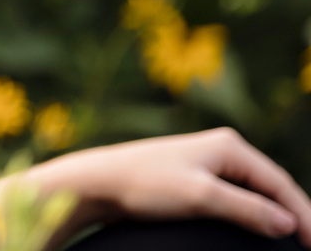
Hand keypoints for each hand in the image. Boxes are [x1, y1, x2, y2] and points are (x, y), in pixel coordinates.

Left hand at [19, 127, 310, 248]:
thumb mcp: (199, 197)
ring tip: (294, 242)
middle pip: (272, 186)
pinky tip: (259, 230)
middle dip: (295, 215)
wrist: (98, 181)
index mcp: (229, 146)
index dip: (304, 215)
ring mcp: (208, 162)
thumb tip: (286, 223)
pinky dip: (253, 213)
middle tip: (310, 246)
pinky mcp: (194, 177)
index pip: (281, 183)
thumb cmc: (144, 184)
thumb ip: (246, 209)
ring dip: (275, 215)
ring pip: (255, 192)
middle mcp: (222, 149)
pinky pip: (236, 196)